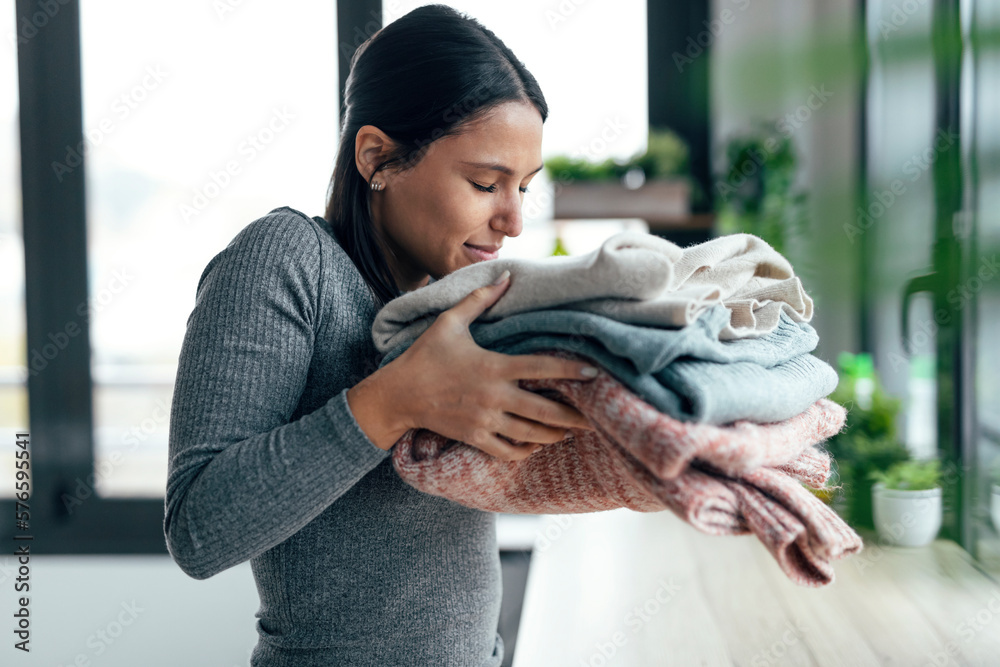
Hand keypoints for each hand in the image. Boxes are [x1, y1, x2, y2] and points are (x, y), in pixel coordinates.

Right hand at [383, 270, 598, 460]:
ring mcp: (485, 420)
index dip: (571, 370)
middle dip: (573, 416)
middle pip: (544, 410)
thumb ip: (480, 300)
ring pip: (530, 434)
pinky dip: (526, 450)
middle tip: (596, 418)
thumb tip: (506, 277)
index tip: (594, 372)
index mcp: (494, 366)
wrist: (398, 395)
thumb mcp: (450, 322)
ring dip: (554, 435)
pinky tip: (537, 445)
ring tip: (571, 432)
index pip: (541, 367)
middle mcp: (494, 396)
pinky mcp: (474, 438)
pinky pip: (508, 450)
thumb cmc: (424, 356)